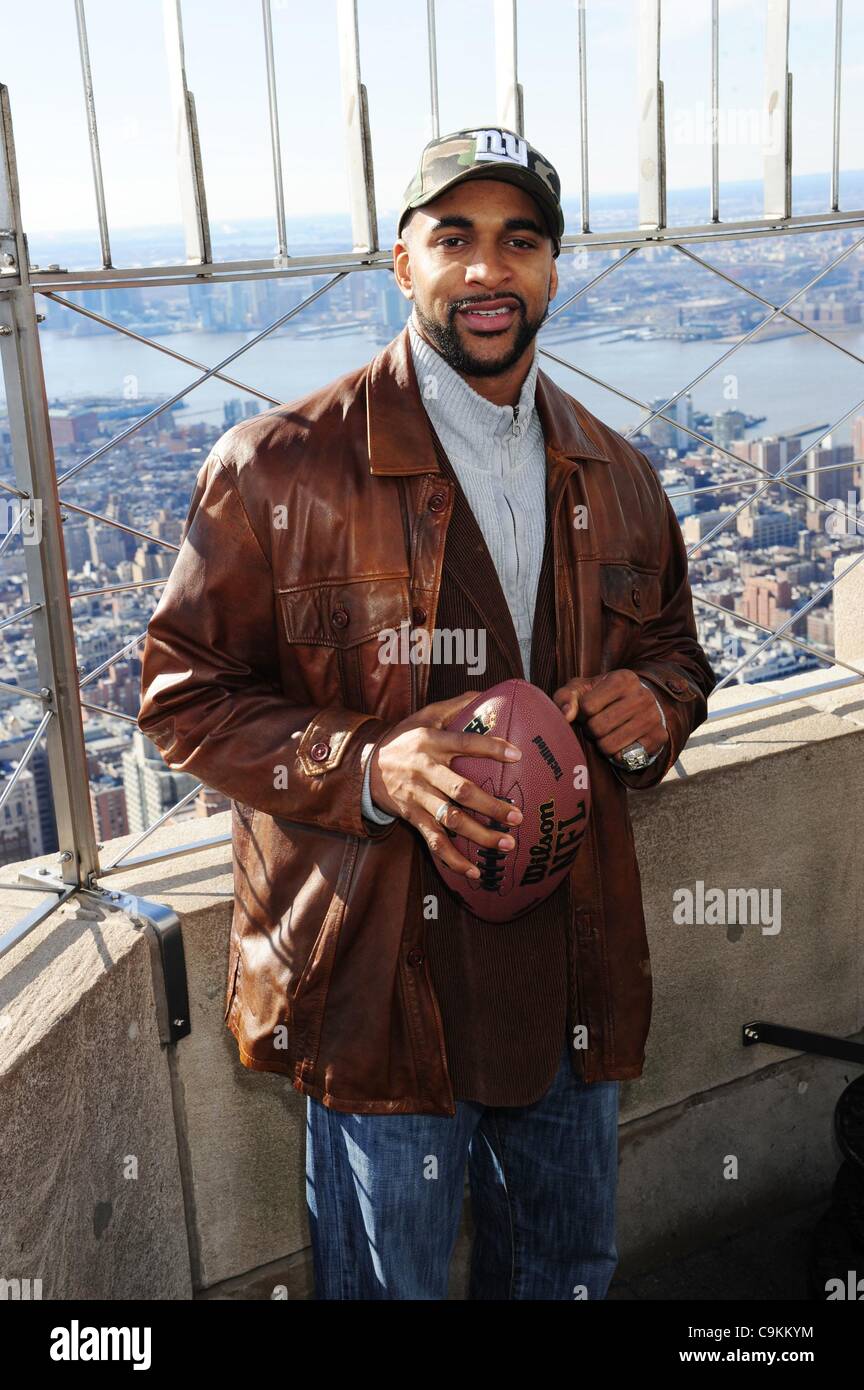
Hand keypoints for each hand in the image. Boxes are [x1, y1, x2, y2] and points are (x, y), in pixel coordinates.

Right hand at [368, 692, 524, 879]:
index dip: (491, 748)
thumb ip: (455, 705)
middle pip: (461, 790)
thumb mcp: (424, 715)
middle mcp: (425, 770)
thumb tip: (488, 693)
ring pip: (451, 820)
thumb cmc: (404, 738)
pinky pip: (433, 841)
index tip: (517, 755)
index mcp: (431, 742)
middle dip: (491, 806)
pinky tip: (473, 871)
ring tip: (507, 844)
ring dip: (480, 835)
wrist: (365, 765)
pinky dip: (453, 859)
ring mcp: (418, 797)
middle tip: (517, 816)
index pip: (465, 743)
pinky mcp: (412, 817)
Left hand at [552, 670, 668, 762]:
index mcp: (622, 679)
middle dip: (591, 730)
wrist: (640, 705)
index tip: (591, 709)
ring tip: (609, 732)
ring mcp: (653, 717)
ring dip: (602, 743)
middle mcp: (642, 696)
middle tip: (598, 724)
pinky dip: (617, 754)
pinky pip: (624, 758)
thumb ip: (566, 697)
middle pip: (597, 727)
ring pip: (608, 746)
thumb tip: (566, 716)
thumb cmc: (603, 697)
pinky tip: (622, 742)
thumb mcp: (582, 690)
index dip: (583, 712)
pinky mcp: (658, 737)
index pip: (587, 706)